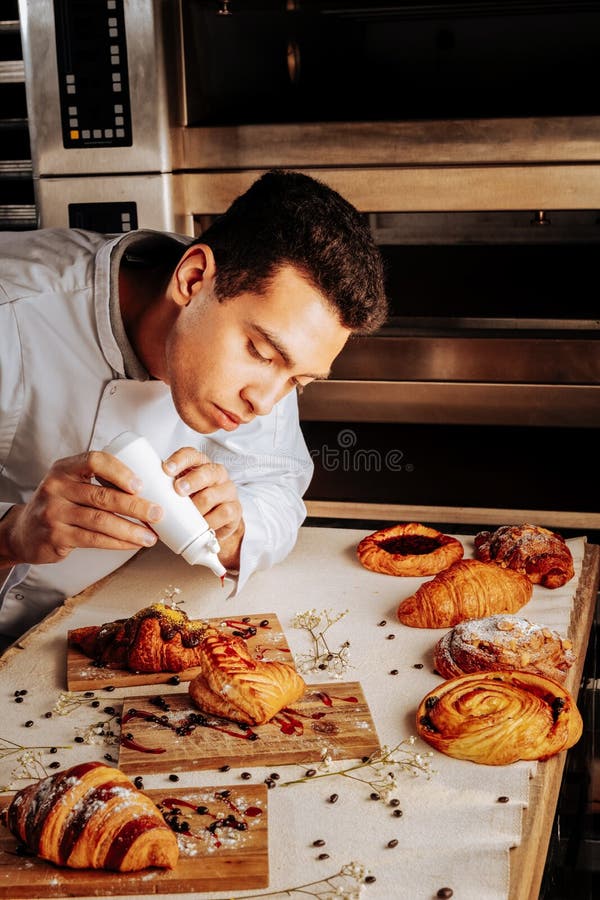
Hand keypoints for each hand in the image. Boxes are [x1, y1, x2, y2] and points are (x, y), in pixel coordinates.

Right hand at [0, 452, 161, 566]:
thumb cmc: (60, 504)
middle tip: (158, 513)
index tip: (141, 484)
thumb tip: (149, 487)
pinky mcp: (56, 536)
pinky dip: (117, 542)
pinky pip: (94, 539)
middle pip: (103, 495)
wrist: (25, 532)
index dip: (119, 471)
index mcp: (64, 468)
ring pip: (101, 521)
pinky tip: (133, 544)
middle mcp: (57, 487)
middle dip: (136, 506)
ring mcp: (54, 513)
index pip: (94, 461)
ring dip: (131, 530)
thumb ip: (98, 480)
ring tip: (151, 536)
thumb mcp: (71, 483)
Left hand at [164, 447, 244, 568]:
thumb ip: (159, 489)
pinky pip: (225, 513)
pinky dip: (212, 520)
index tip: (165, 469)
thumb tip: (128, 494)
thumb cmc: (189, 504)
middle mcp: (215, 474)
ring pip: (215, 493)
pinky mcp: (234, 510)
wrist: (211, 524)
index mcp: (198, 465)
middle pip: (207, 471)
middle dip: (192, 480)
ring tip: (189, 513)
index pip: (191, 455)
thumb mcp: (174, 493)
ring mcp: (227, 491)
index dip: (179, 460)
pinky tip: (203, 524)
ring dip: (200, 504)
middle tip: (178, 490)